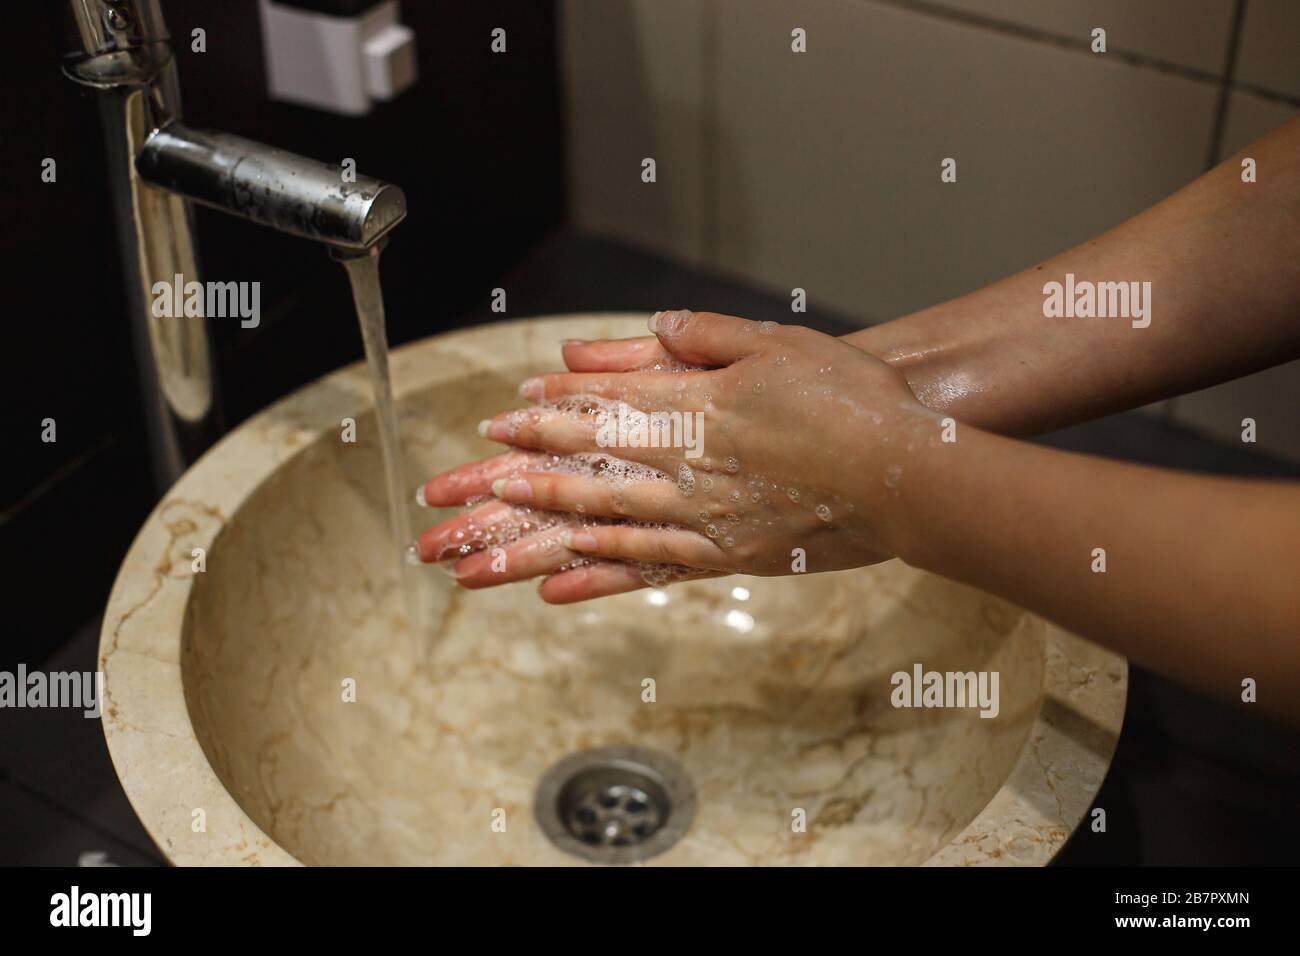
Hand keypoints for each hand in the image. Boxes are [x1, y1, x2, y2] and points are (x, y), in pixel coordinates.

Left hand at [415, 311, 934, 599]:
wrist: (905, 475)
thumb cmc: (849, 401)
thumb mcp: (778, 342)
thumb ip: (707, 335)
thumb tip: (654, 326)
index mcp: (696, 407)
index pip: (605, 408)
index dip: (549, 414)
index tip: (504, 419)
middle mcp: (687, 466)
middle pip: (587, 471)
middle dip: (520, 477)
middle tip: (465, 487)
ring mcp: (702, 519)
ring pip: (601, 527)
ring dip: (536, 534)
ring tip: (483, 544)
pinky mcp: (725, 557)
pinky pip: (646, 571)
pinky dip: (596, 578)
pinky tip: (556, 590)